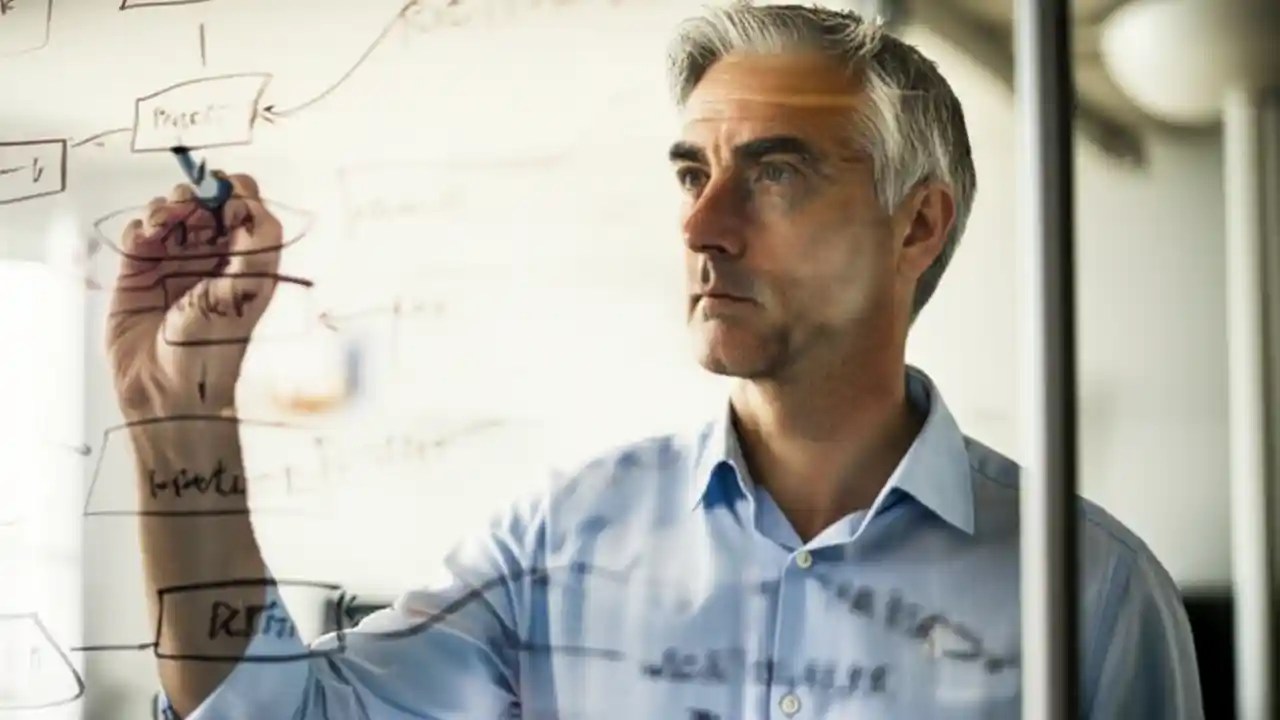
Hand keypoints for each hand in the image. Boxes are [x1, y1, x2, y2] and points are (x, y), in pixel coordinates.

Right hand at [107, 172, 282, 417]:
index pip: (245, 207)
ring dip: (164, 207)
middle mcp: (212, 259)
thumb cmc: (215, 344)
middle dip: (194, 195)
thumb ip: (258, 238)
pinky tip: (143, 241)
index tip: (221, 189)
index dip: (234, 190)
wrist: (167, 387)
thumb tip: (250, 194)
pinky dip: (139, 227)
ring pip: (169, 213)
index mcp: (247, 260)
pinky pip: (138, 232)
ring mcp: (174, 264)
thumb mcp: (247, 288)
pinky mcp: (139, 273)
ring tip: (161, 223)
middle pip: (204, 203)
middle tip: (187, 208)